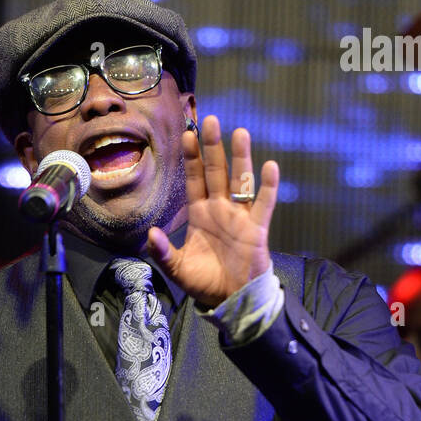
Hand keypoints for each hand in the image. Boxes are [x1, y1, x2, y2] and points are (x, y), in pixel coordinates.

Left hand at [147, 116, 278, 308]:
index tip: (187, 135)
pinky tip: (269, 166)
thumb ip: (163, 252)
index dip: (192, 158)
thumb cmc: (205, 283)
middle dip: (213, 147)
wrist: (231, 300)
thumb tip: (150, 234)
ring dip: (241, 158)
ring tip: (239, 133)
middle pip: (217, 172)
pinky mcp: (257, 228)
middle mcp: (220, 209)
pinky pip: (264, 204)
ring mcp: (240, 216)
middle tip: (210, 121)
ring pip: (240, 181)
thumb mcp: (178, 269)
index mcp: (200, 214)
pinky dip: (268, 186)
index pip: (195, 180)